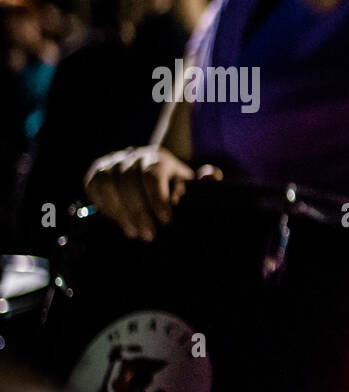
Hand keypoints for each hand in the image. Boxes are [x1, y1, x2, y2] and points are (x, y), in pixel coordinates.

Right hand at [83, 146, 221, 240]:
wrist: (153, 173)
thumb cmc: (175, 185)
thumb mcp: (190, 184)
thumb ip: (202, 182)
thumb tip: (212, 175)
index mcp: (158, 158)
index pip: (152, 176)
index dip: (157, 199)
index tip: (165, 221)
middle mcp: (133, 156)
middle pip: (128, 182)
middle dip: (138, 212)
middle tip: (149, 235)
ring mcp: (112, 163)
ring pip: (109, 185)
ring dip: (120, 212)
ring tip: (134, 232)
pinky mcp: (96, 173)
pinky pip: (94, 188)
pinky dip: (106, 207)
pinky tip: (120, 222)